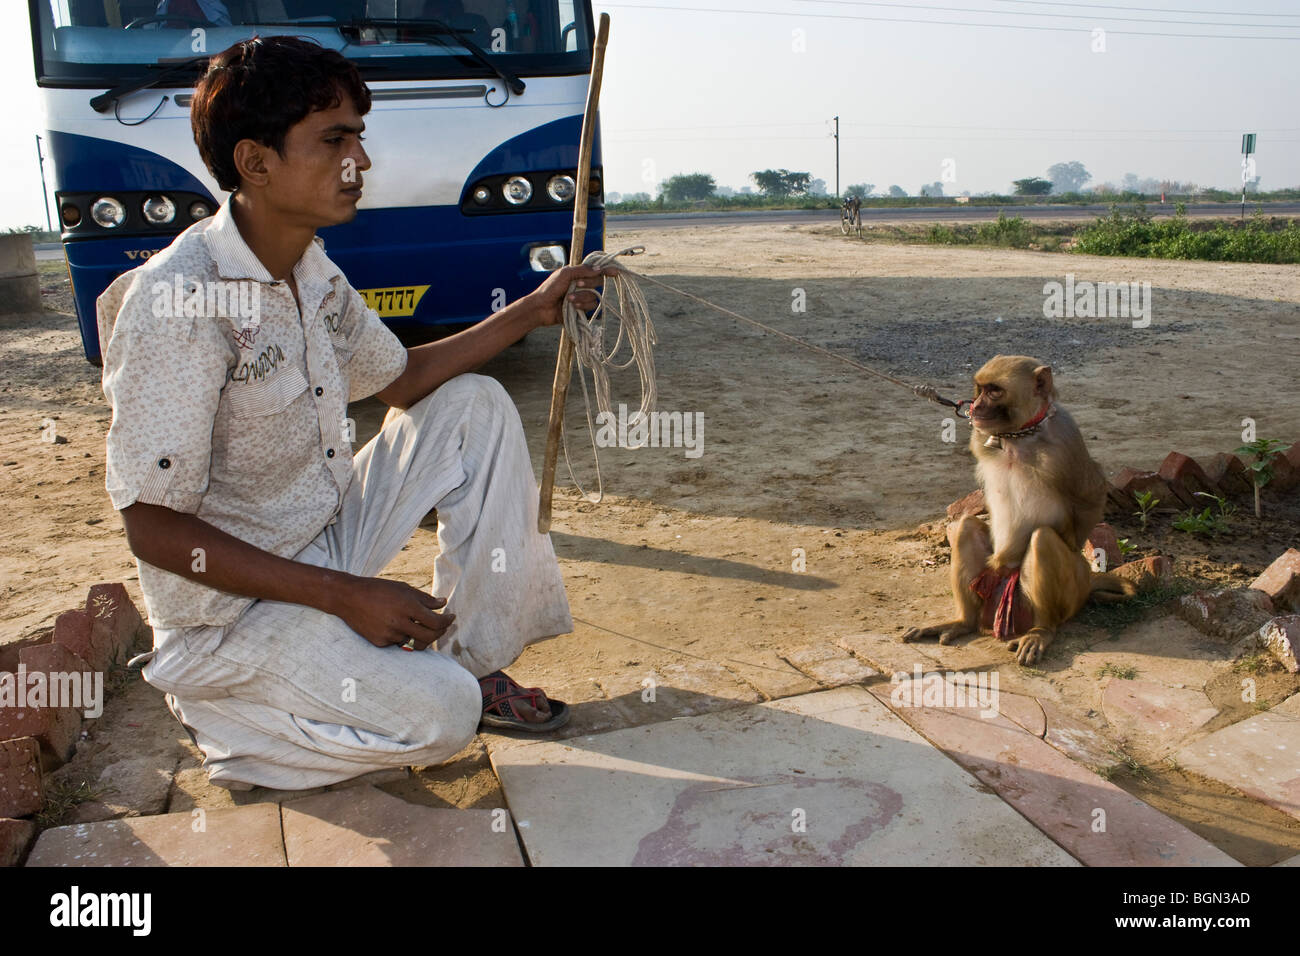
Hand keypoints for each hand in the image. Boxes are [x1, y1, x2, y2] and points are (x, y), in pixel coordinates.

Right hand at [331, 575, 454, 649]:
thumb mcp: (403, 588)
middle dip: (440, 633)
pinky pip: (398, 643)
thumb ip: (424, 598)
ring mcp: (389, 635)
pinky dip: (402, 635)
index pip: (435, 622)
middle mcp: (399, 623)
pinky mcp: (380, 642)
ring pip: (414, 641)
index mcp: (407, 607)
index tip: (451, 617)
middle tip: (442, 626)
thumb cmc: (378, 589)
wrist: (348, 598)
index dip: (447, 621)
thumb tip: (443, 603)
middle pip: (429, 637)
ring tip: (421, 626)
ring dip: (421, 635)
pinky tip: (396, 625)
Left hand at [526, 263, 618, 327]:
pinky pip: (591, 307)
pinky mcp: (582, 309)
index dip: (607, 270)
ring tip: (569, 299)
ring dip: (582, 297)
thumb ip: (582, 271)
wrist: (541, 307)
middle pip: (598, 282)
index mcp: (578, 273)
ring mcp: (583, 297)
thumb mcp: (565, 274)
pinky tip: (572, 306)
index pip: (596, 270)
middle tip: (576, 284)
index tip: (616, 272)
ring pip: (595, 296)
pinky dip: (582, 306)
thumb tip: (599, 269)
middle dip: (588, 284)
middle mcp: (583, 284)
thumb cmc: (550, 288)